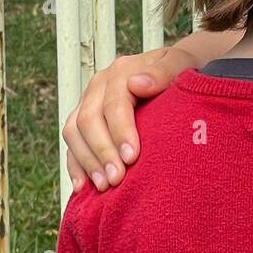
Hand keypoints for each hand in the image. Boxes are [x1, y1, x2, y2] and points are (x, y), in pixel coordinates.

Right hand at [62, 46, 197, 193]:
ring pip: (73, 132)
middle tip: (117, 178)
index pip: (114, 103)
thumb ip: (163, 72)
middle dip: (103, 152)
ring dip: (87, 162)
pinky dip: (75, 166)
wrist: (174, 72)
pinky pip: (71, 144)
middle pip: (89, 120)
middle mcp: (99, 86)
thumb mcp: (180, 64)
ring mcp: (87, 103)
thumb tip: (137, 83)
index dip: (120, 131)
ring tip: (105, 186)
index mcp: (121, 71)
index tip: (132, 157)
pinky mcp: (82, 121)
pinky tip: (84, 187)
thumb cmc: (181, 71)